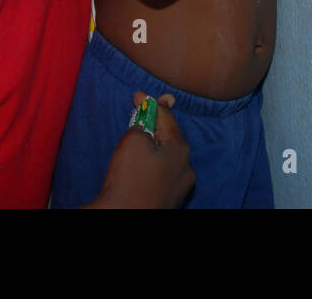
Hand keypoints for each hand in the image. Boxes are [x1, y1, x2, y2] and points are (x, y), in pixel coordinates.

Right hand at [90, 93, 194, 207]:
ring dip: (152, 150)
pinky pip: (161, 177)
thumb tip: (144, 126)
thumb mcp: (133, 140)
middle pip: (168, 139)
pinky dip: (150, 169)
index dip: (151, 103)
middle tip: (135, 119)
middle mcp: (186, 168)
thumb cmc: (130, 179)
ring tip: (133, 148)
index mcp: (181, 150)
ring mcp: (180, 188)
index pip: (167, 118)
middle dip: (152, 128)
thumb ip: (142, 124)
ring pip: (165, 159)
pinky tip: (137, 171)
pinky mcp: (169, 202)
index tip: (138, 95)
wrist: (125, 215)